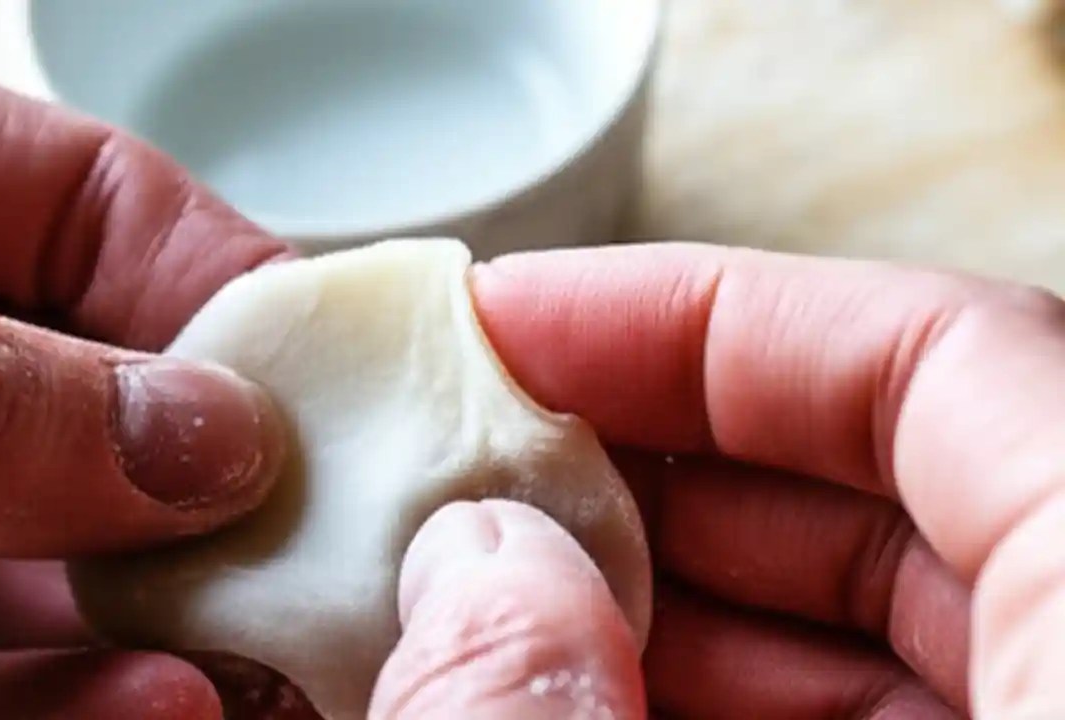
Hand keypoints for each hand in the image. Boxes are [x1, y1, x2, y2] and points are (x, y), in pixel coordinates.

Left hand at [0, 12, 291, 717]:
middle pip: (70, 407)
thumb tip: (202, 439)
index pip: (81, 207)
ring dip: (132, 635)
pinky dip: (16, 711)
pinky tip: (139, 714)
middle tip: (316, 568)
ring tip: (250, 674)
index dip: (224, 294)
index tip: (339, 391)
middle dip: (196, 500)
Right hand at [374, 244, 1064, 718]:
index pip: (946, 357)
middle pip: (900, 477)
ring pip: (890, 608)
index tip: (514, 317)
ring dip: (682, 588)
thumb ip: (569, 710)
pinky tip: (602, 687)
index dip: (702, 315)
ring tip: (510, 581)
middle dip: (666, 457)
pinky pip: (902, 714)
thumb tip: (471, 558)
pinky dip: (745, 694)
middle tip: (493, 458)